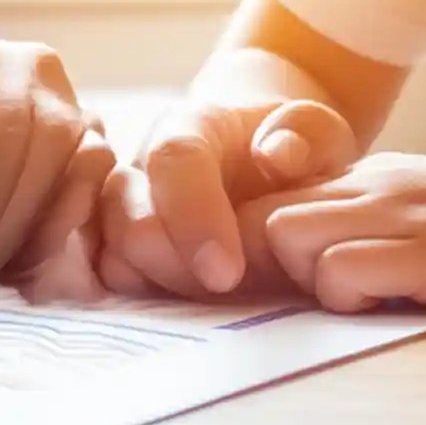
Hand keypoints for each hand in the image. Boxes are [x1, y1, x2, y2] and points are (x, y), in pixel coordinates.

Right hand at [98, 98, 357, 297]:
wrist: (255, 157)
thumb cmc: (288, 149)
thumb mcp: (316, 130)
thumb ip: (307, 133)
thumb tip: (276, 156)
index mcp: (186, 125)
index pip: (174, 161)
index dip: (194, 218)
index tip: (227, 273)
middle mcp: (138, 162)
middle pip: (132, 220)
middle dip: (179, 267)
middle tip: (232, 289)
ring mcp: (118, 205)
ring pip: (114, 255)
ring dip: (164, 285)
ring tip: (217, 293)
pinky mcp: (112, 243)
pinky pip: (109, 277)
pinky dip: (142, 296)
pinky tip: (187, 299)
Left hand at [236, 153, 425, 312]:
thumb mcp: (423, 208)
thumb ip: (364, 219)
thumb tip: (304, 254)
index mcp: (370, 176)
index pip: (268, 194)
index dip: (253, 242)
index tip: (272, 277)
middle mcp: (374, 184)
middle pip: (259, 211)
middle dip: (265, 261)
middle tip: (308, 290)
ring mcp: (401, 212)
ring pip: (286, 233)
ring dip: (303, 276)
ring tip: (351, 293)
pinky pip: (340, 270)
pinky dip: (344, 297)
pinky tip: (384, 303)